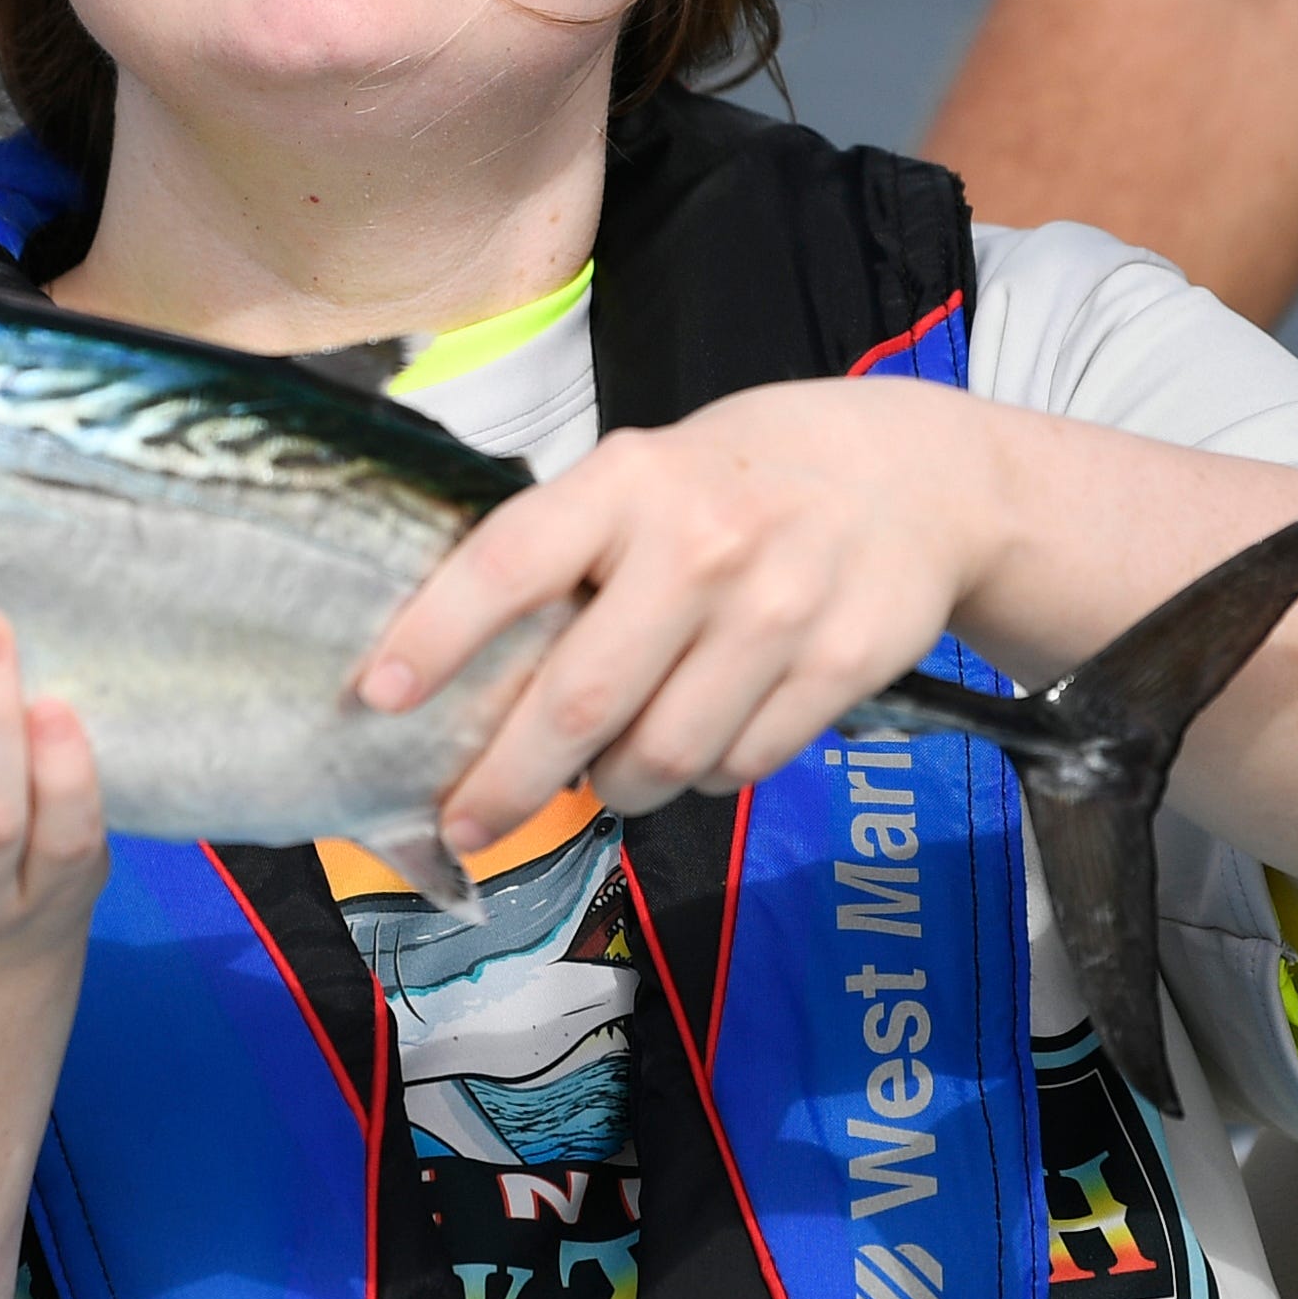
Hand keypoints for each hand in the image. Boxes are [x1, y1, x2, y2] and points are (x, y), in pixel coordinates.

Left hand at [360, 378, 1001, 845]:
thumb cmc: (744, 480)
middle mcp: (700, 544)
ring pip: (660, 756)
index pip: (509, 563)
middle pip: (577, 699)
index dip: (436, 634)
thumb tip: (464, 674)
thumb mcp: (648, 474)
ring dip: (612, 787)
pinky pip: (738, 766)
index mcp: (628, 482)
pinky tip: (696, 745)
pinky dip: (700, 778)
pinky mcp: (843, 667)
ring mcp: (778, 609)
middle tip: (461, 824)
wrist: (919, 476)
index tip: (378, 696)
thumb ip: (571, 551)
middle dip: (504, 781)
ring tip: (600, 775)